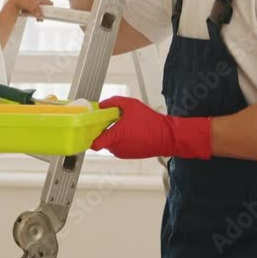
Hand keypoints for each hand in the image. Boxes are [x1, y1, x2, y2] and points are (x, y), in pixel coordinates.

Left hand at [8, 0, 52, 20]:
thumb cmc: (23, 1)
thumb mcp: (32, 8)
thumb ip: (37, 13)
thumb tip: (40, 17)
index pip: (49, 3)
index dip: (51, 9)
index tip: (50, 14)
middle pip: (43, 7)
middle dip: (42, 13)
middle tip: (40, 18)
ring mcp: (33, 0)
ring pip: (38, 8)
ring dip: (36, 13)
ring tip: (34, 17)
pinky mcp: (29, 3)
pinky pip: (33, 8)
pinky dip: (31, 11)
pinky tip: (27, 13)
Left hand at [91, 96, 211, 159]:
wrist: (167, 136)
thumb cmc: (150, 122)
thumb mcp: (130, 105)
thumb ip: (113, 102)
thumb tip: (102, 105)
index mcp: (115, 136)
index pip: (94, 144)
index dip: (89, 136)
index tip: (90, 128)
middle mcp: (117, 147)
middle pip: (102, 140)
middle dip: (104, 131)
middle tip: (109, 121)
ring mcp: (123, 153)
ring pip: (111, 143)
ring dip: (114, 135)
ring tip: (124, 125)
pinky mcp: (130, 155)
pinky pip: (120, 147)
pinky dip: (122, 140)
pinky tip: (131, 131)